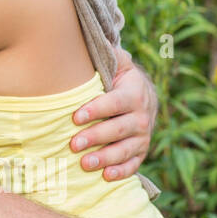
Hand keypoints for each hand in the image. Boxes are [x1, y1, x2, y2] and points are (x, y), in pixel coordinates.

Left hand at [71, 46, 155, 180]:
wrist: (142, 96)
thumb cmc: (118, 78)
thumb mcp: (117, 63)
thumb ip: (108, 55)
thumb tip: (96, 41)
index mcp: (133, 93)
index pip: (115, 102)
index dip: (96, 109)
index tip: (75, 116)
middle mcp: (141, 116)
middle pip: (119, 128)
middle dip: (96, 137)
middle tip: (73, 144)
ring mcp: (143, 136)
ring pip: (125, 149)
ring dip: (105, 157)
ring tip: (84, 164)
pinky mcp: (141, 151)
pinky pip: (134, 164)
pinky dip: (122, 171)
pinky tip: (106, 176)